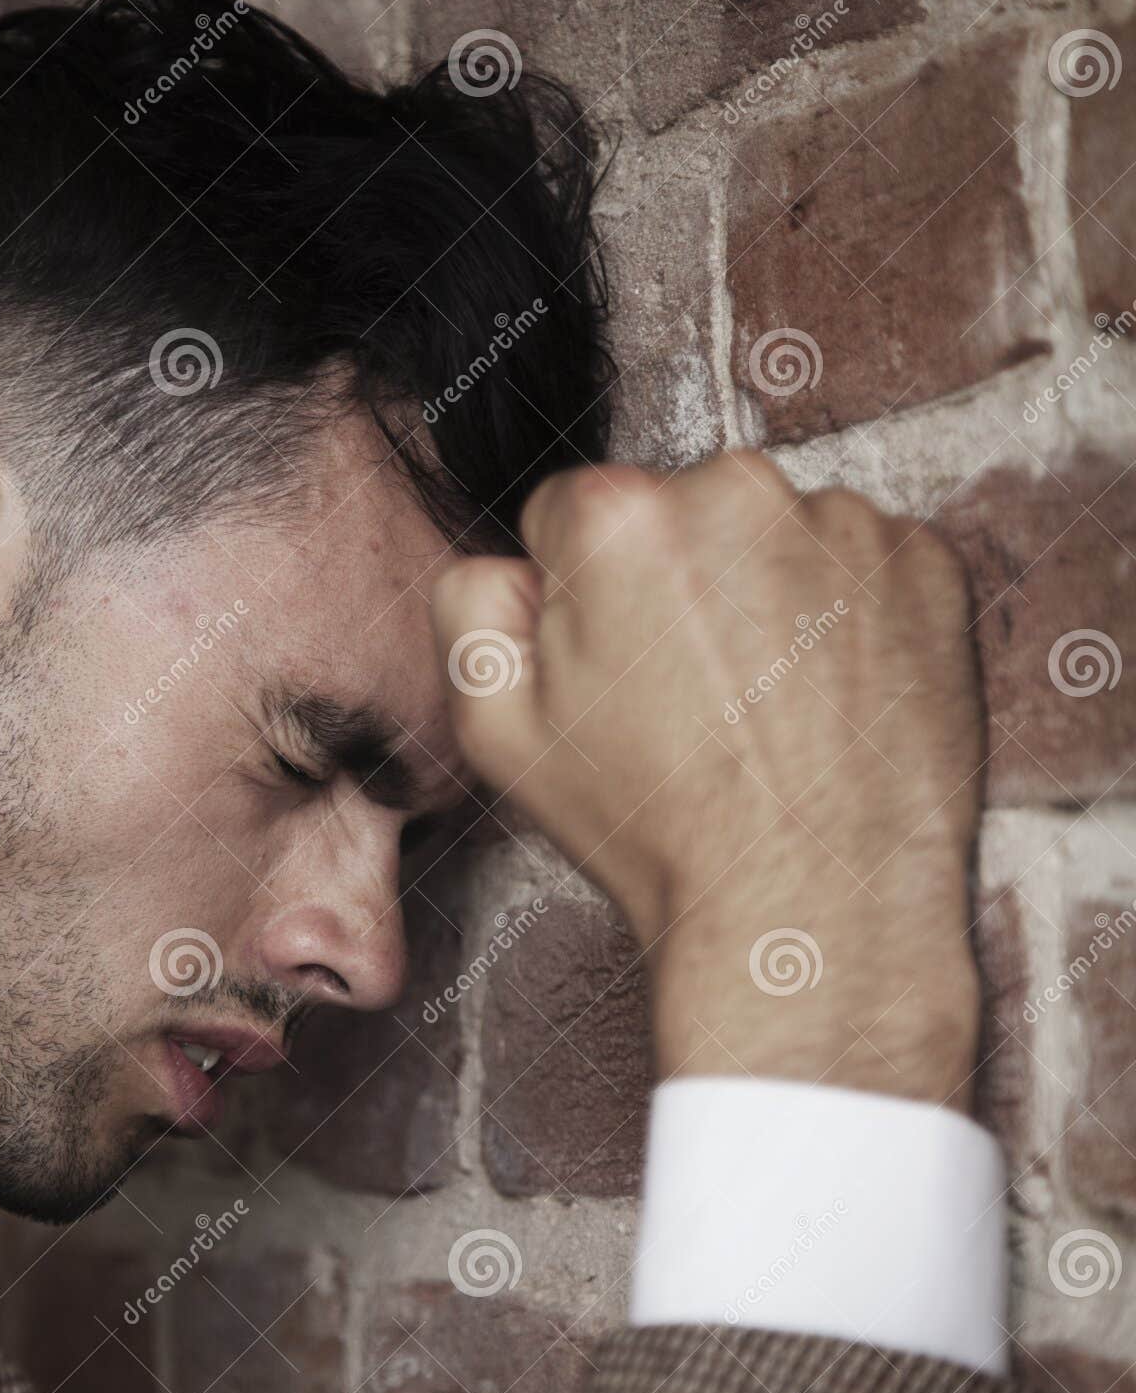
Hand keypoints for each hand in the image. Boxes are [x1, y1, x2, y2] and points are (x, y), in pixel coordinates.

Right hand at [432, 450, 982, 1110]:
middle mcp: (737, 491)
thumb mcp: (495, 730)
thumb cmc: (659, 826)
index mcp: (619, 518)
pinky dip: (838, 615)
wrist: (811, 902)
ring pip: (768, 537)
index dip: (579, 597)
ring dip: (759, 597)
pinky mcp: (922, 563)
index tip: (613, 666)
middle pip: (675, 513)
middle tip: (685, 697)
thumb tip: (511, 561)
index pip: (570, 514)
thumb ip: (469, 606)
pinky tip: (819, 698)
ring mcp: (843, 524)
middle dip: (672, 586)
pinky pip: (853, 565)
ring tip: (759, 707)